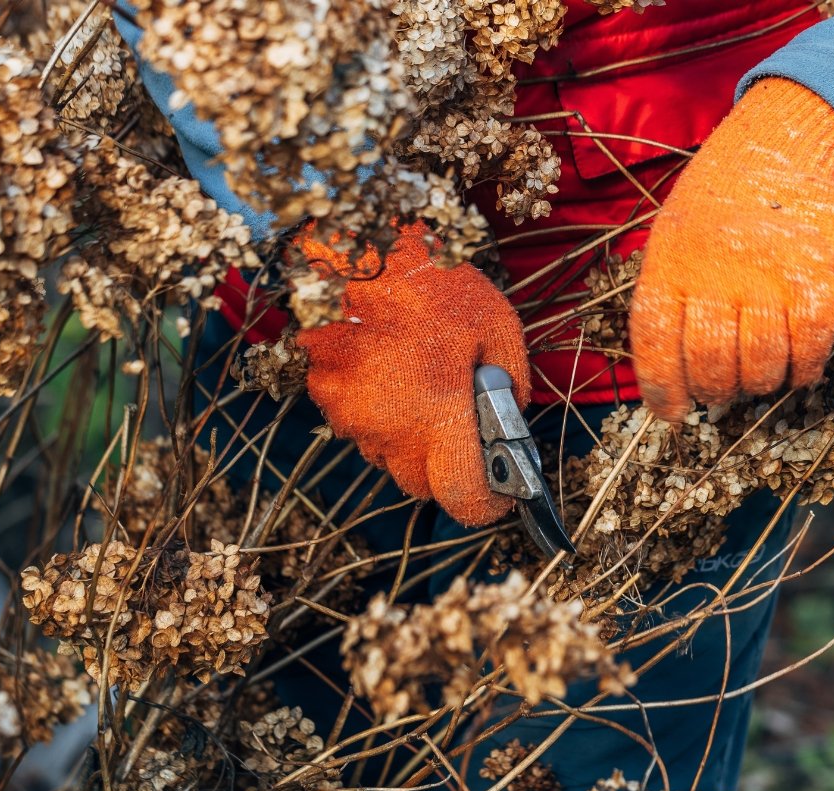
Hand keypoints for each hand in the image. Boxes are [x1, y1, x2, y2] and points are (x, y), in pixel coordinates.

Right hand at [295, 223, 530, 526]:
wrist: (354, 244)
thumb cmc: (431, 281)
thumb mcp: (498, 324)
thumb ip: (510, 384)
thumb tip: (507, 421)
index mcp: (440, 414)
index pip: (463, 498)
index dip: (487, 504)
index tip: (500, 493)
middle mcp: (390, 429)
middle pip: (423, 484)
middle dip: (447, 467)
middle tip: (461, 426)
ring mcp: (350, 417)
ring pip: (389, 457)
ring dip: (410, 439)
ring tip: (422, 386)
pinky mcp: (323, 397)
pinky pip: (361, 426)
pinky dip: (379, 412)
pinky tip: (389, 370)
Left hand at [630, 78, 833, 421]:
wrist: (784, 145)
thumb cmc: (723, 200)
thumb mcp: (675, 235)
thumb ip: (671, 295)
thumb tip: (672, 372)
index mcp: (670, 265)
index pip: (656, 345)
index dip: (663, 389)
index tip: (672, 413)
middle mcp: (715, 275)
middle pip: (712, 365)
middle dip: (717, 391)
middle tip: (724, 391)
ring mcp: (767, 278)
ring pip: (761, 365)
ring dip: (761, 383)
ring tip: (761, 377)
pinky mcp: (817, 278)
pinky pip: (811, 345)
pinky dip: (805, 368)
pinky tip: (800, 369)